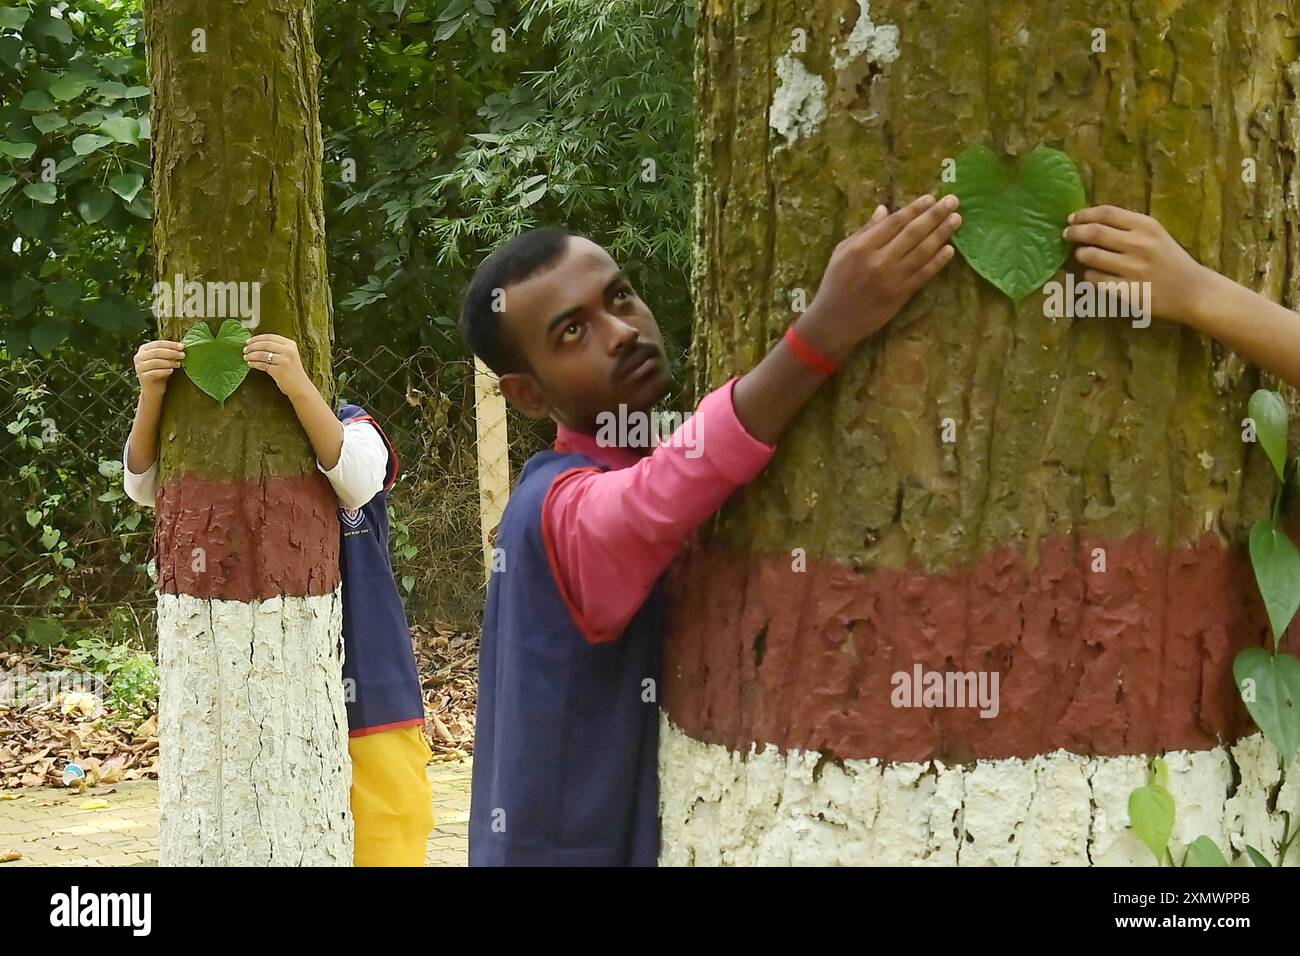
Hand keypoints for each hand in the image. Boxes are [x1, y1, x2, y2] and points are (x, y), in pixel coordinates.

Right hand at [133, 339, 184, 397]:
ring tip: (179, 364)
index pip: (157, 344)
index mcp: (143, 349)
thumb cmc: (161, 371)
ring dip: (169, 362)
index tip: (182, 346)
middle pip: (156, 352)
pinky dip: (164, 371)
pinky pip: (154, 373)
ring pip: (155, 362)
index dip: (170, 344)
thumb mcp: (165, 360)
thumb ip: (170, 352)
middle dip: (171, 353)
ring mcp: (139, 367)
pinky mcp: (143, 377)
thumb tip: (182, 345)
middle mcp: (139, 357)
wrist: (154, 389)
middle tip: (182, 355)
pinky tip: (171, 371)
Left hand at [244, 334, 310, 399]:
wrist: (300, 386)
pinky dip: (254, 364)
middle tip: (245, 349)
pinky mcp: (279, 371)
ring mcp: (284, 361)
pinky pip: (262, 365)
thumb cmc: (292, 371)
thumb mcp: (289, 355)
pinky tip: (250, 364)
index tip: (248, 341)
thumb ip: (277, 348)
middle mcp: (288, 351)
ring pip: (262, 354)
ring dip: (251, 355)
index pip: (270, 337)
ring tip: (246, 357)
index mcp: (290, 344)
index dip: (257, 338)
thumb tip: (256, 343)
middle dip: (252, 346)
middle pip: (265, 344)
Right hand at [797, 193, 960, 356]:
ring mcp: (892, 278)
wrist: (834, 321)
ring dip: (942, 234)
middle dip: (934, 215)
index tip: (930, 197)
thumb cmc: (835, 283)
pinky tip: (950, 250)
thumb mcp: (842, 252)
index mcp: (862, 247)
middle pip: (913, 233)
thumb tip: (884, 209)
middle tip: (952, 201)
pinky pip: (923, 274)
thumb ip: (864, 230)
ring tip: (956, 219)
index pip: (894, 222)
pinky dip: (938, 262)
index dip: (914, 209)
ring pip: (922, 252)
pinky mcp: (901, 294)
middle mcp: (879, 260)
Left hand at [1063, 205, 1213, 325]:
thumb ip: (1128, 226)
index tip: (1072, 218)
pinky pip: (1095, 280)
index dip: (1084, 214)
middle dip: (1075, 232)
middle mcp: (1140, 245)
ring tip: (1082, 255)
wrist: (1192, 291)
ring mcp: (1134, 269)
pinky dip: (1089, 275)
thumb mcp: (1156, 235)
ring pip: (1090, 257)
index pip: (1107, 213)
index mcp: (1147, 226)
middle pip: (1095, 233)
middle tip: (1067, 234)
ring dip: (1081, 254)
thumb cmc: (1170, 259)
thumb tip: (1090, 220)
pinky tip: (1093, 274)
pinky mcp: (1128, 291)